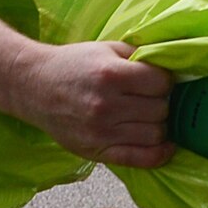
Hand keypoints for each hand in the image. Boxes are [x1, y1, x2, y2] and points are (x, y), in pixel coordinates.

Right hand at [15, 40, 174, 169]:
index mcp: (110, 74)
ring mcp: (101, 132)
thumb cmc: (72, 65)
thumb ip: (139, 56)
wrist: (35, 87)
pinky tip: (165, 145)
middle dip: (162, 101)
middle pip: (160, 109)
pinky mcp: (97, 152)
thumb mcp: (106, 49)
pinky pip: (140, 159)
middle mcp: (106, 105)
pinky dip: (159, 154)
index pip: (161, 82)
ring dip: (159, 125)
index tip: (158, 80)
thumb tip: (172, 67)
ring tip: (150, 116)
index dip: (164, 80)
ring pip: (155, 134)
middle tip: (152, 97)